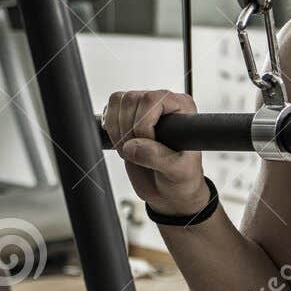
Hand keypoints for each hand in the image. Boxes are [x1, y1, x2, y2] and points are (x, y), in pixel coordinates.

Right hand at [100, 89, 209, 215]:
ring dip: (117, 130)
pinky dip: (109, 128)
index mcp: (182, 109)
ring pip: (118, 102)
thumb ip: (157, 157)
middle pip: (131, 99)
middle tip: (135, 152)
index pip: (152, 99)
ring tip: (129, 149)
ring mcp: (144, 109)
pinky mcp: (127, 117)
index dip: (143, 123)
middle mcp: (163, 104)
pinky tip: (121, 143)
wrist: (168, 191)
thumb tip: (132, 146)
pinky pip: (109, 110)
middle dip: (128, 130)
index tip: (148, 144)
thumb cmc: (181, 178)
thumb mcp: (177, 172)